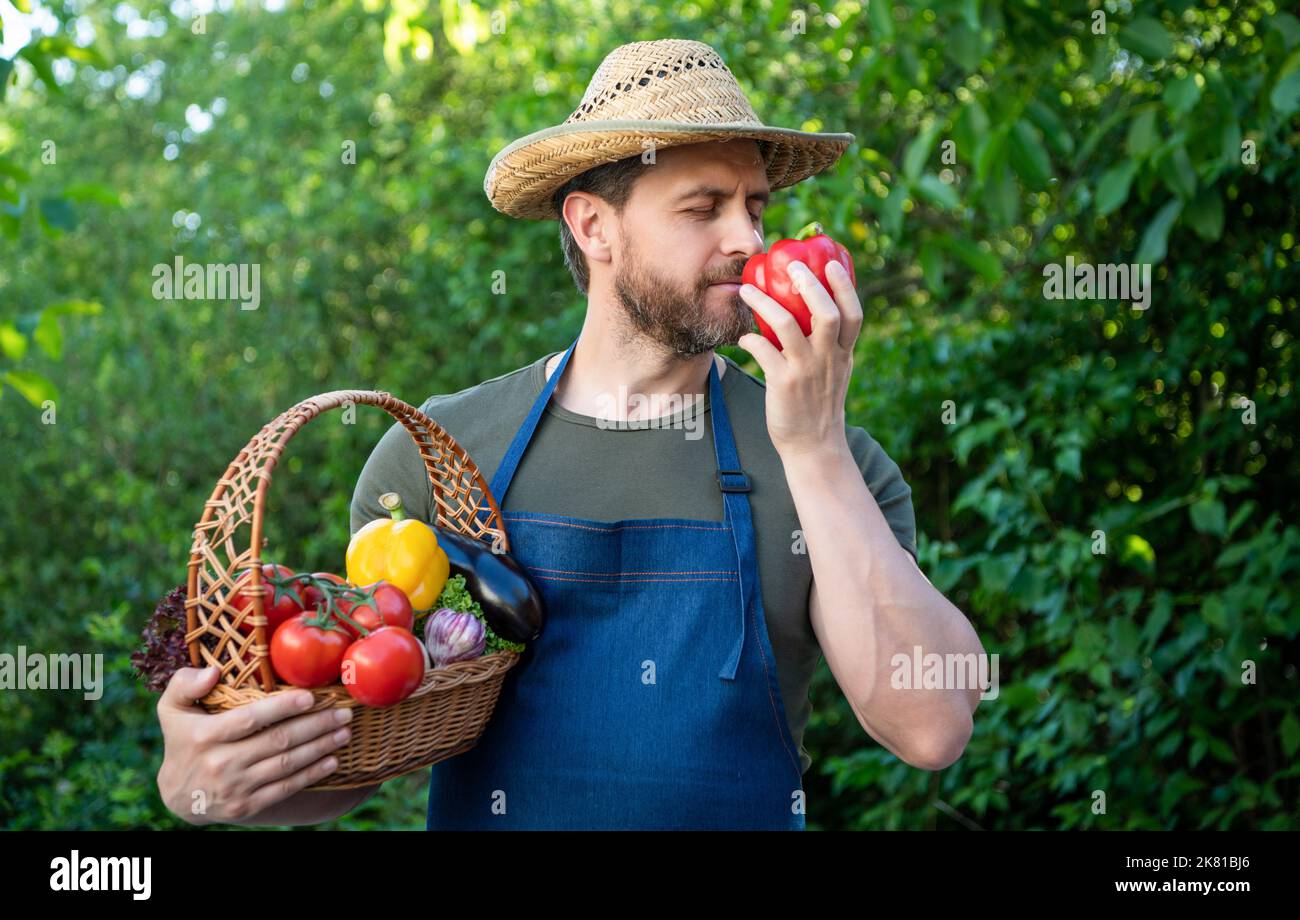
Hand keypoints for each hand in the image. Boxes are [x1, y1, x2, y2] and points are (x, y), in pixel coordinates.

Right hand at [155, 666, 352, 824]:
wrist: (177, 795)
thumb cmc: (182, 740)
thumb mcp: (171, 709)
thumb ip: (184, 683)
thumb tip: (213, 672)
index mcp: (204, 736)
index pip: (249, 719)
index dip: (282, 708)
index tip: (311, 696)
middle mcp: (221, 762)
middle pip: (277, 741)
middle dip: (315, 725)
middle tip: (343, 712)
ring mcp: (235, 787)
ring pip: (286, 764)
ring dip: (320, 748)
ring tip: (344, 732)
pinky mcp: (247, 805)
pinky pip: (285, 788)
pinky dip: (312, 774)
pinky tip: (332, 760)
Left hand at [736, 258, 862, 458]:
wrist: (813, 446)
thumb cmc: (820, 404)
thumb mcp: (837, 372)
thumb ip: (831, 344)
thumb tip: (816, 312)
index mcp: (843, 353)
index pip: (853, 313)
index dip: (845, 285)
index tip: (833, 263)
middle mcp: (827, 358)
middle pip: (825, 312)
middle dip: (809, 285)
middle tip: (792, 267)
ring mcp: (805, 370)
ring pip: (786, 325)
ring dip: (764, 303)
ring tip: (748, 290)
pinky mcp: (782, 384)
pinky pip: (762, 351)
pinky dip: (750, 340)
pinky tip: (744, 339)